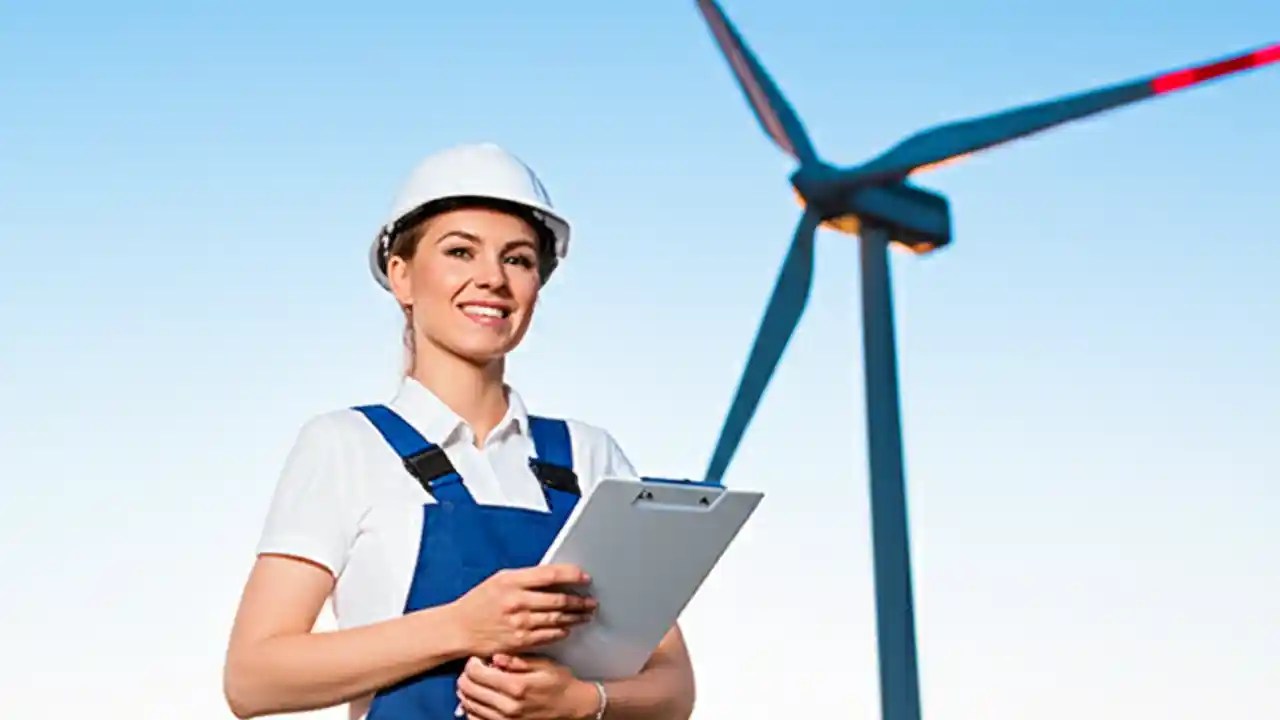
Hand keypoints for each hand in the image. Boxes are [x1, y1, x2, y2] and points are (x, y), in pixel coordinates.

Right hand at [450, 565, 596, 656]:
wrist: (458, 629)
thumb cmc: (478, 603)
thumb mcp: (499, 580)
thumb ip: (525, 578)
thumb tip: (553, 577)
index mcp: (512, 581)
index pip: (551, 575)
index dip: (572, 575)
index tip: (584, 577)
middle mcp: (517, 602)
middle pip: (559, 599)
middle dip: (580, 600)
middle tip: (591, 601)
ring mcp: (520, 623)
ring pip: (558, 619)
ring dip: (576, 617)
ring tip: (586, 614)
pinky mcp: (520, 641)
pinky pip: (549, 636)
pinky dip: (562, 631)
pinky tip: (568, 628)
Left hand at [456, 654, 600, 719]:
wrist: (572, 707)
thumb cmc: (559, 683)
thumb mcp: (543, 665)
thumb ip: (517, 661)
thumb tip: (495, 656)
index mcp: (517, 686)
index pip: (477, 673)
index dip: (471, 664)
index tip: (476, 659)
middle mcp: (508, 706)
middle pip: (469, 689)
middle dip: (466, 676)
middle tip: (473, 669)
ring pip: (469, 705)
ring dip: (466, 692)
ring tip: (474, 682)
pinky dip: (471, 709)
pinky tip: (478, 700)